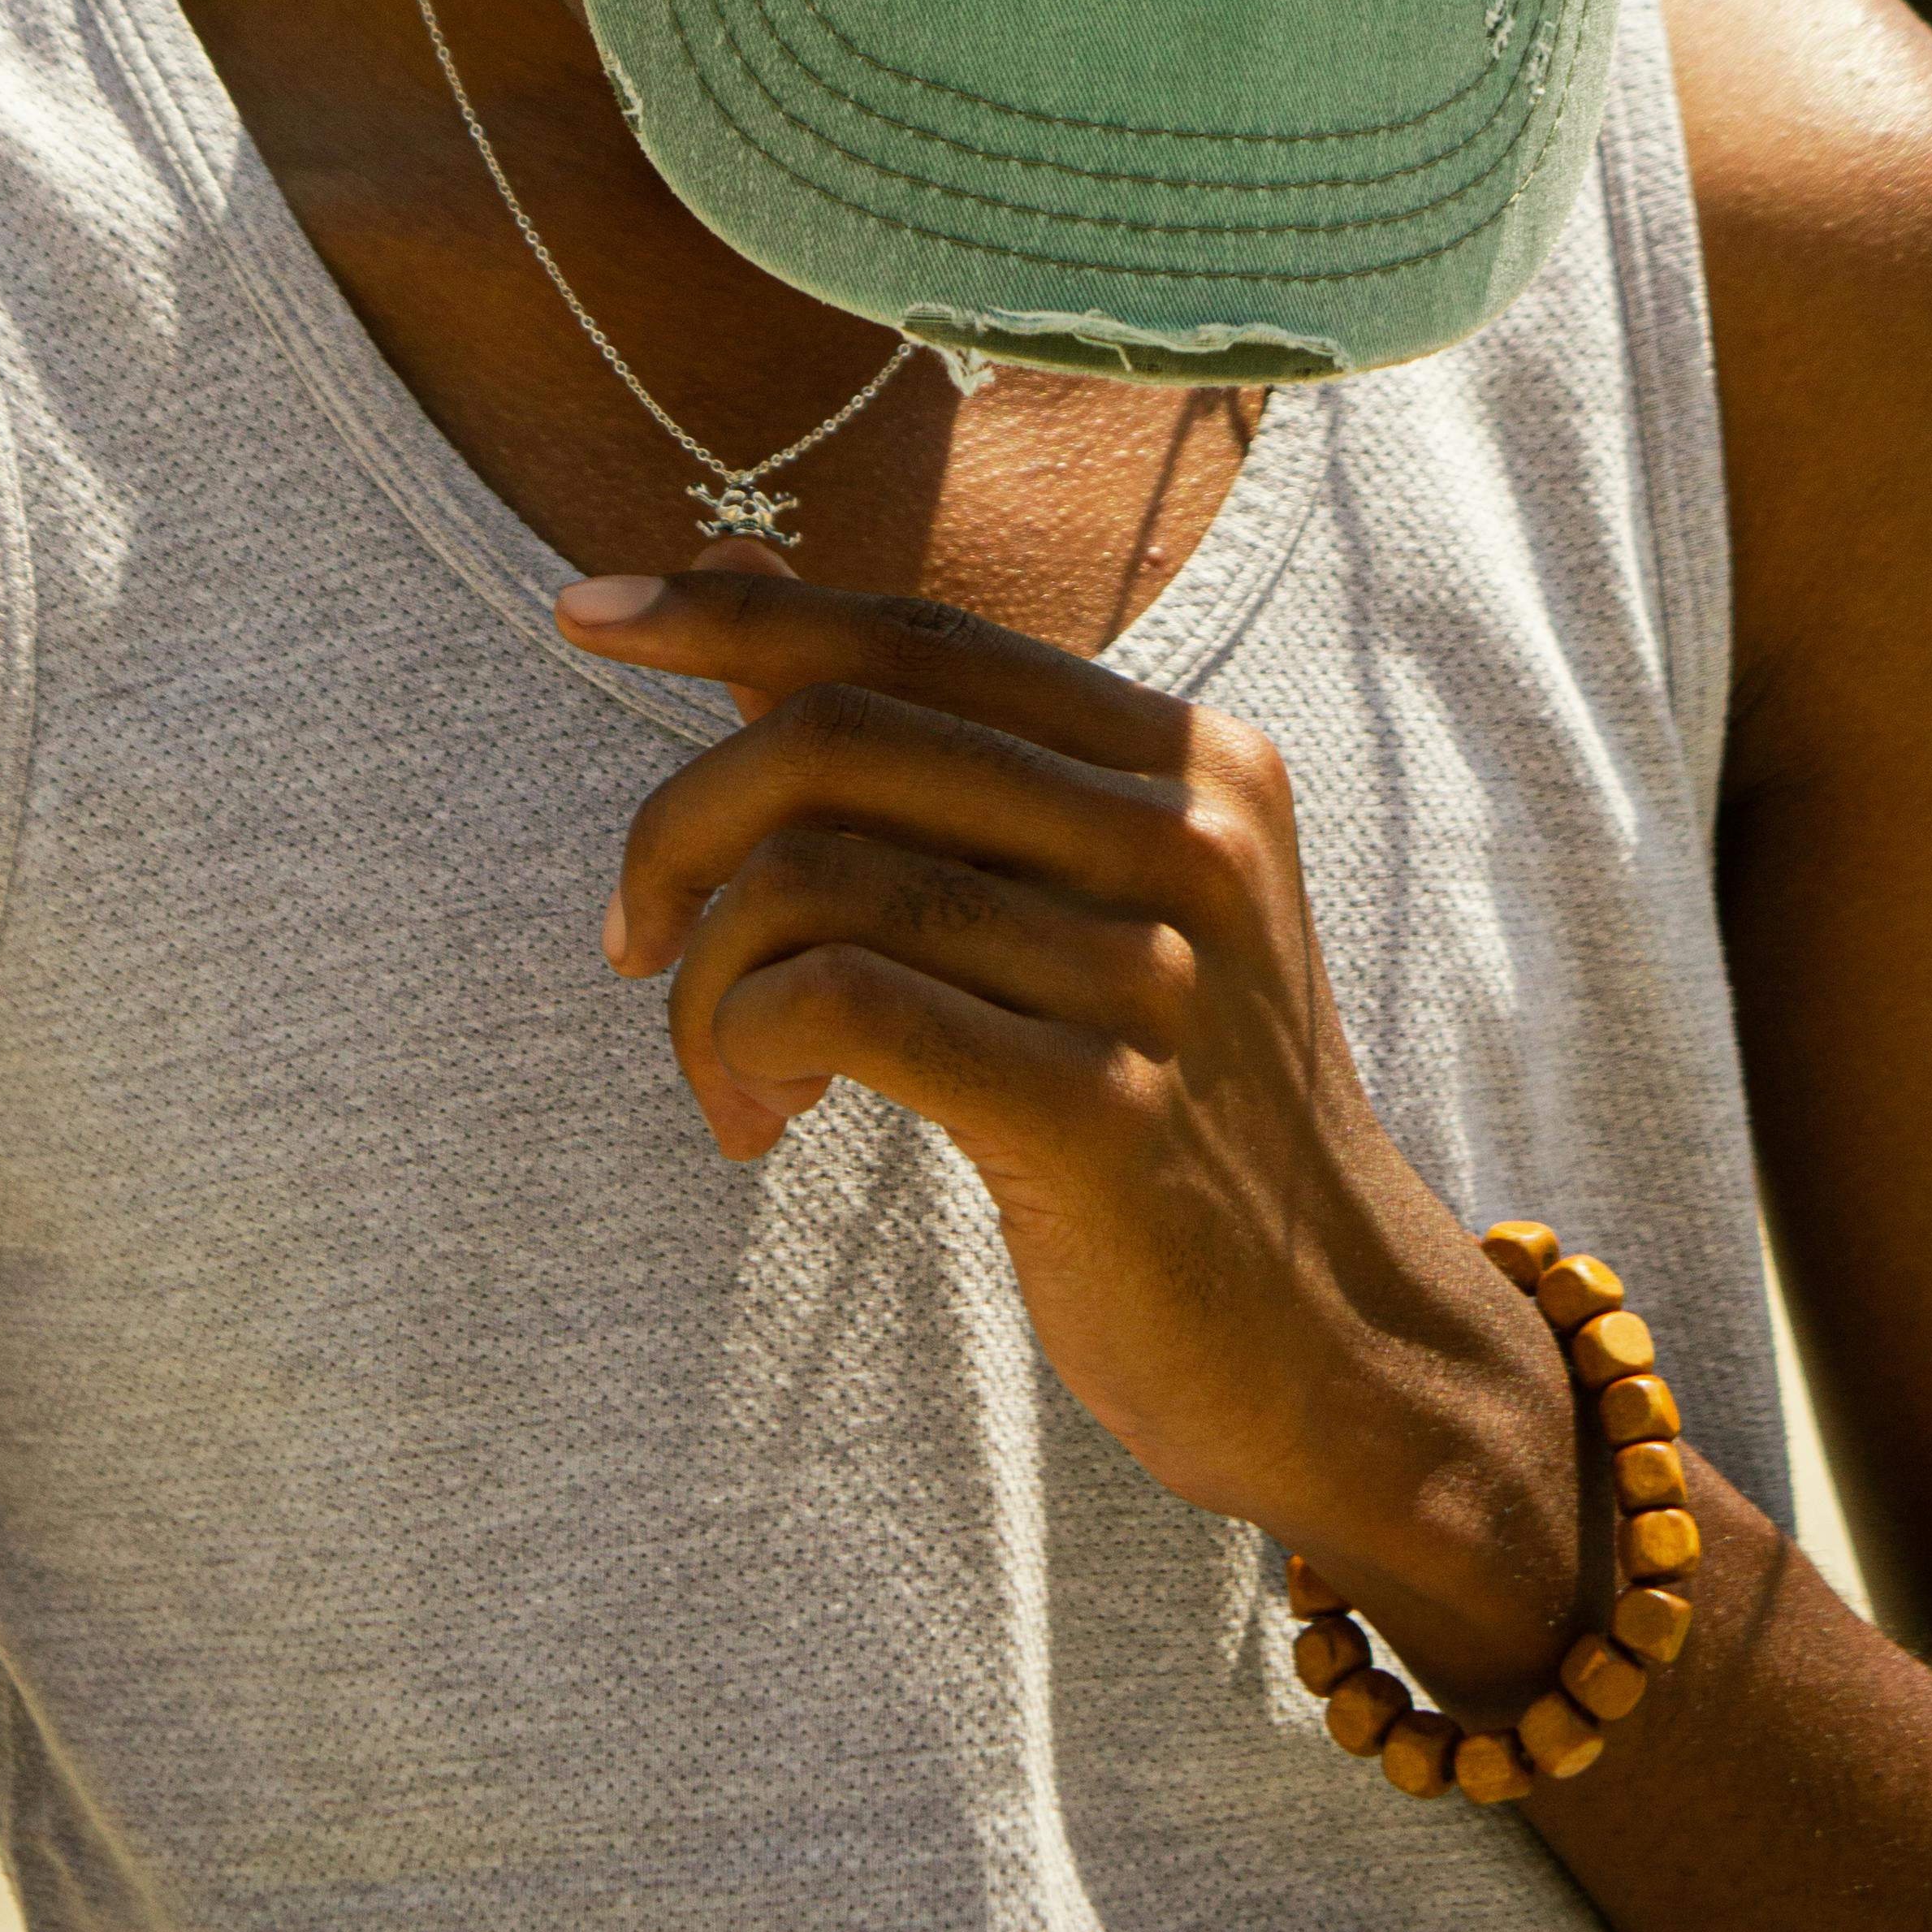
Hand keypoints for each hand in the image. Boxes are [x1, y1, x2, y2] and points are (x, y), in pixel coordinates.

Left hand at [555, 566, 1579, 1668]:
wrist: (1342, 1351)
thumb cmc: (1182, 1119)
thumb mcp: (1101, 907)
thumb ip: (943, 758)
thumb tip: (743, 580)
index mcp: (1191, 759)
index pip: (918, 633)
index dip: (738, 612)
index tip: (588, 610)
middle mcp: (1187, 834)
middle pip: (843, 734)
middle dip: (681, 823)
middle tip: (635, 940)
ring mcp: (1154, 969)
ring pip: (817, 877)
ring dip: (708, 980)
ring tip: (722, 1077)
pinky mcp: (1100, 1109)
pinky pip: (839, 1003)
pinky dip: (743, 1043)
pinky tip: (756, 1118)